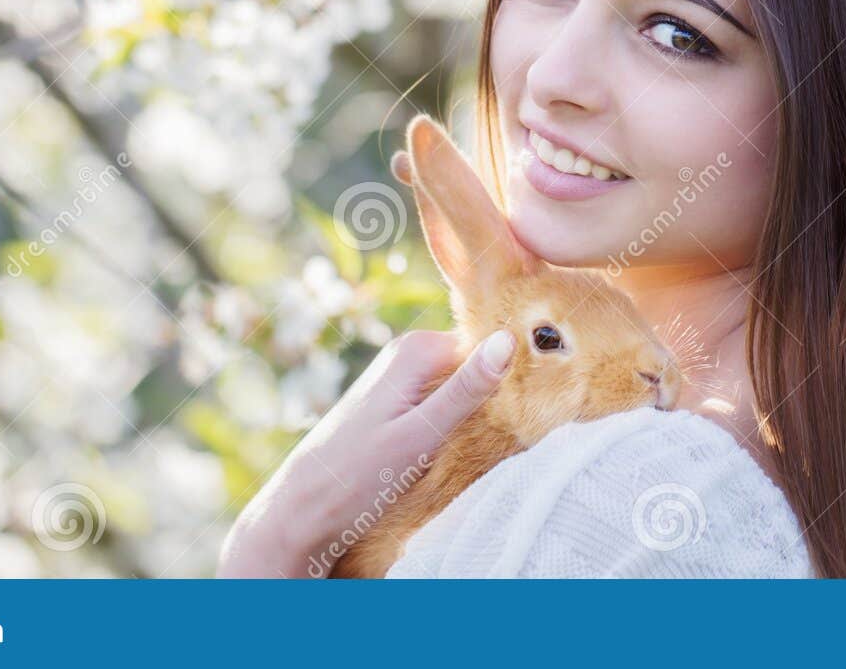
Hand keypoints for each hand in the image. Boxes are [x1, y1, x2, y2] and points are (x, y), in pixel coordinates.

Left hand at [216, 326, 516, 577]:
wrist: (303, 507)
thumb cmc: (357, 474)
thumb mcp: (421, 435)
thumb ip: (466, 390)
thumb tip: (509, 339)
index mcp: (416, 350)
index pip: (488, 342)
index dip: (516, 367)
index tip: (543, 395)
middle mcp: (408, 354)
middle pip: (476, 362)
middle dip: (500, 388)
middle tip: (526, 421)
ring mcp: (402, 378)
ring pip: (463, 384)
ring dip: (482, 408)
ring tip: (502, 435)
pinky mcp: (399, 403)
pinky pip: (445, 401)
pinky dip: (461, 420)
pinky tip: (471, 443)